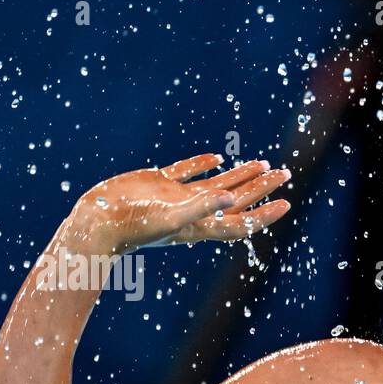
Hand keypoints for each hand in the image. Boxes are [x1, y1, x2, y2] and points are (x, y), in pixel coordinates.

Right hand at [64, 153, 291, 253]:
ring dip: (241, 175)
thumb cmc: (132, 225)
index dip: (265, 215)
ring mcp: (176, 197)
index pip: (242, 221)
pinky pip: (187, 172)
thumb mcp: (170, 218)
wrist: (96, 221)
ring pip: (217, 185)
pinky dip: (203, 164)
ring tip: (264, 163)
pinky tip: (218, 158)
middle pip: (237, 200)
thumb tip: (229, 197)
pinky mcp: (158, 182)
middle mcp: (193, 211)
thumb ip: (200, 207)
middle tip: (285, 174)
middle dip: (262, 187)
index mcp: (201, 224)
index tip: (286, 202)